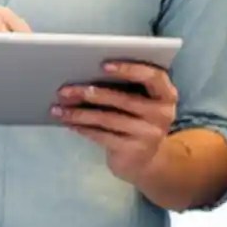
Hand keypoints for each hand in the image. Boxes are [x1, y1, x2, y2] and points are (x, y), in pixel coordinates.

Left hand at [52, 62, 178, 184]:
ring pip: (108, 119)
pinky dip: (83, 128)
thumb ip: (127, 86)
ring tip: (59, 108)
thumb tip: (86, 70)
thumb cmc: (137, 120)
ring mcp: (149, 135)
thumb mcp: (141, 102)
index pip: (153, 76)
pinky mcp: (133, 151)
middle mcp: (162, 114)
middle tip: (65, 89)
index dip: (129, 69)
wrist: (145, 162)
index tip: (103, 65)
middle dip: (90, 92)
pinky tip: (69, 122)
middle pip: (123, 99)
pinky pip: (102, 136)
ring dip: (79, 113)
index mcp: (166, 94)